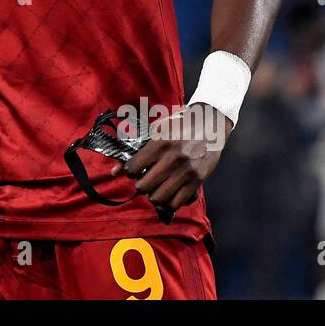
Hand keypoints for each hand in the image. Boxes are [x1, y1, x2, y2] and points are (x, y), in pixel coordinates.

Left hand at [110, 104, 232, 222]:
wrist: (210, 122)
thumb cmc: (180, 124)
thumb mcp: (157, 130)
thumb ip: (137, 149)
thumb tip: (114, 172)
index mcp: (160, 143)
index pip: (132, 168)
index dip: (129, 172)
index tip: (134, 170)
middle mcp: (172, 159)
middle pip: (143, 187)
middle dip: (140, 185)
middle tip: (145, 180)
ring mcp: (185, 171)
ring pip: (158, 198)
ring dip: (154, 195)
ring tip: (157, 188)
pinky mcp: (197, 181)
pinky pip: (176, 203)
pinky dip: (169, 203)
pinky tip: (169, 194)